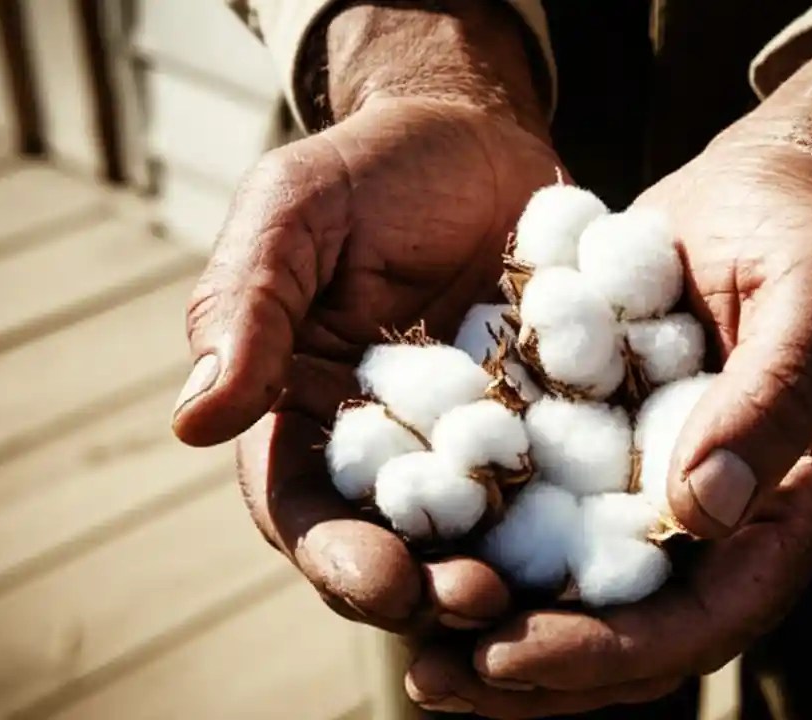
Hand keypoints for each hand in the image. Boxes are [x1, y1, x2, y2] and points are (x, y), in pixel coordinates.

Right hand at [170, 1, 561, 632]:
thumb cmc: (366, 170)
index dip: (337, 557)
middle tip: (480, 601)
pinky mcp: (551, 425)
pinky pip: (568, 481)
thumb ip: (245, 305)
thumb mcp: (294, 212)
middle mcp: (389, 451)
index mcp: (304, 417)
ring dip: (512, 572)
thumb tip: (194, 422)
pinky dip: (586, 513)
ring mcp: (476, 445)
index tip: (382, 579)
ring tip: (548, 586)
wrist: (475, 136)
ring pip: (487, 535)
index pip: (305, 511)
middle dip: (431, 589)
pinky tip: (617, 529)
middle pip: (399, 546)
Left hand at [406, 36, 811, 716]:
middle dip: (546, 670)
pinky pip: (569, 530)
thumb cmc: (804, 225)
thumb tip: (701, 509)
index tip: (509, 658)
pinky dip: (507, 559)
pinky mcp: (633, 458)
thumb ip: (770, 397)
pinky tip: (434, 566)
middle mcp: (748, 521)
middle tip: (437, 681)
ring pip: (602, 600)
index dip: (614, 650)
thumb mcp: (810, 291)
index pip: (714, 614)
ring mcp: (686, 494)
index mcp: (810, 501)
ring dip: (515, 634)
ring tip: (422, 658)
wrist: (773, 183)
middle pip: (649, 636)